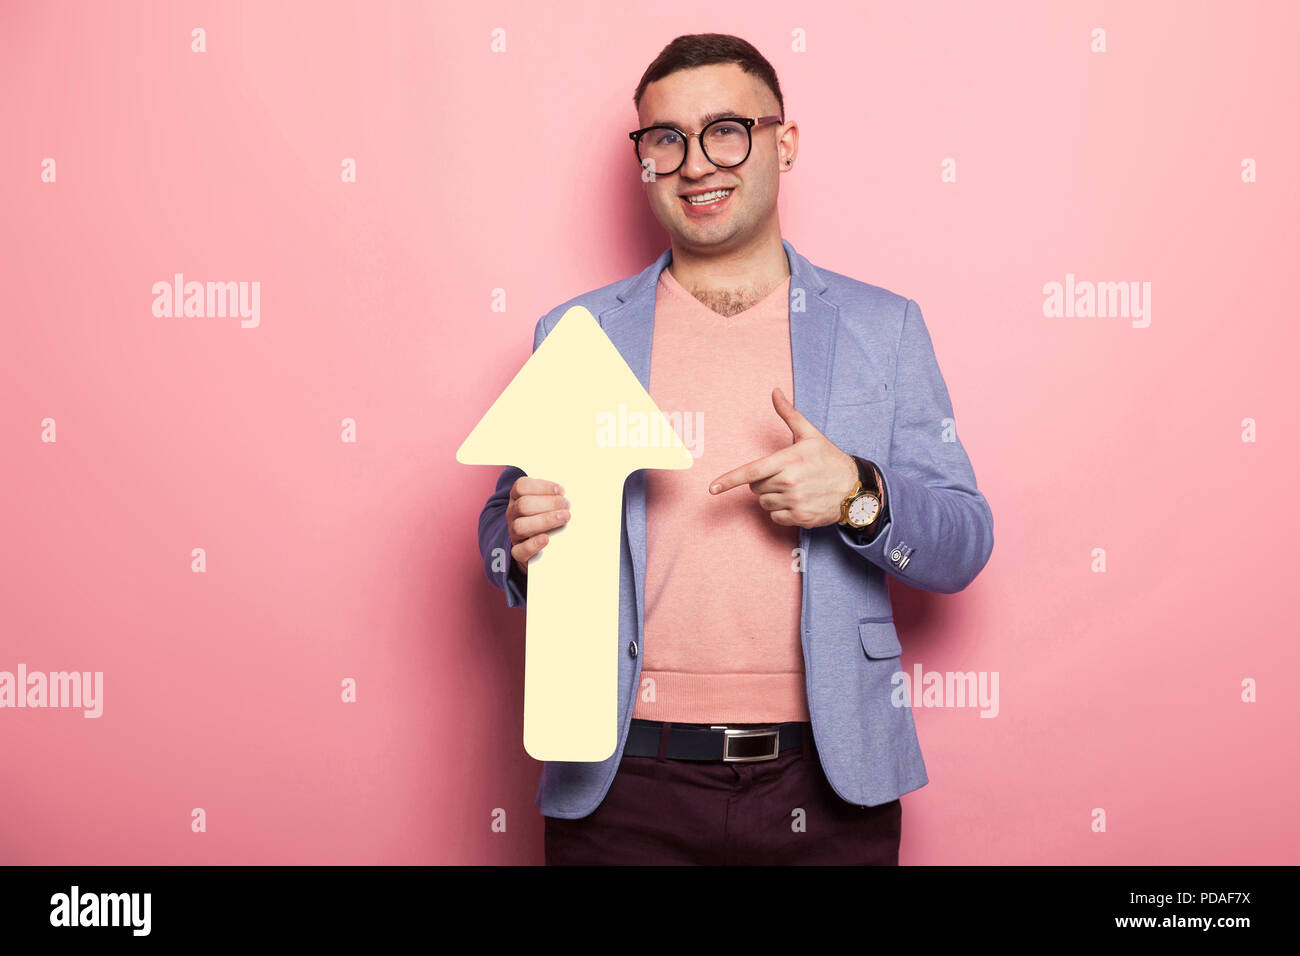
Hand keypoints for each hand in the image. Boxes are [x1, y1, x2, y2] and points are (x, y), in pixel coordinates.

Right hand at [505, 476, 569, 573]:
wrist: (540, 551)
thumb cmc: (547, 520)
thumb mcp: (548, 505)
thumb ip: (555, 498)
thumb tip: (570, 496)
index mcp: (518, 498)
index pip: (521, 487)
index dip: (541, 487)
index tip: (561, 491)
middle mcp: (513, 515)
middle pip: (523, 505)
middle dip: (548, 503)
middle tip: (567, 505)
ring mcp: (514, 534)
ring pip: (520, 526)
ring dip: (545, 520)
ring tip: (564, 518)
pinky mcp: (518, 553)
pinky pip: (519, 550)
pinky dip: (532, 545)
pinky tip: (546, 539)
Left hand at [708, 387, 858, 527]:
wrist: (855, 487)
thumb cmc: (828, 459)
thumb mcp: (810, 434)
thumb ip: (788, 414)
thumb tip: (775, 391)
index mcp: (788, 460)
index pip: (751, 472)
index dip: (729, 480)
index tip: (712, 488)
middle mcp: (790, 482)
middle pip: (755, 487)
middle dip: (764, 481)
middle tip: (785, 475)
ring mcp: (796, 502)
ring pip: (763, 502)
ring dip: (772, 497)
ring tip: (794, 489)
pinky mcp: (801, 518)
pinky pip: (775, 517)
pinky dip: (781, 511)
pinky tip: (797, 502)